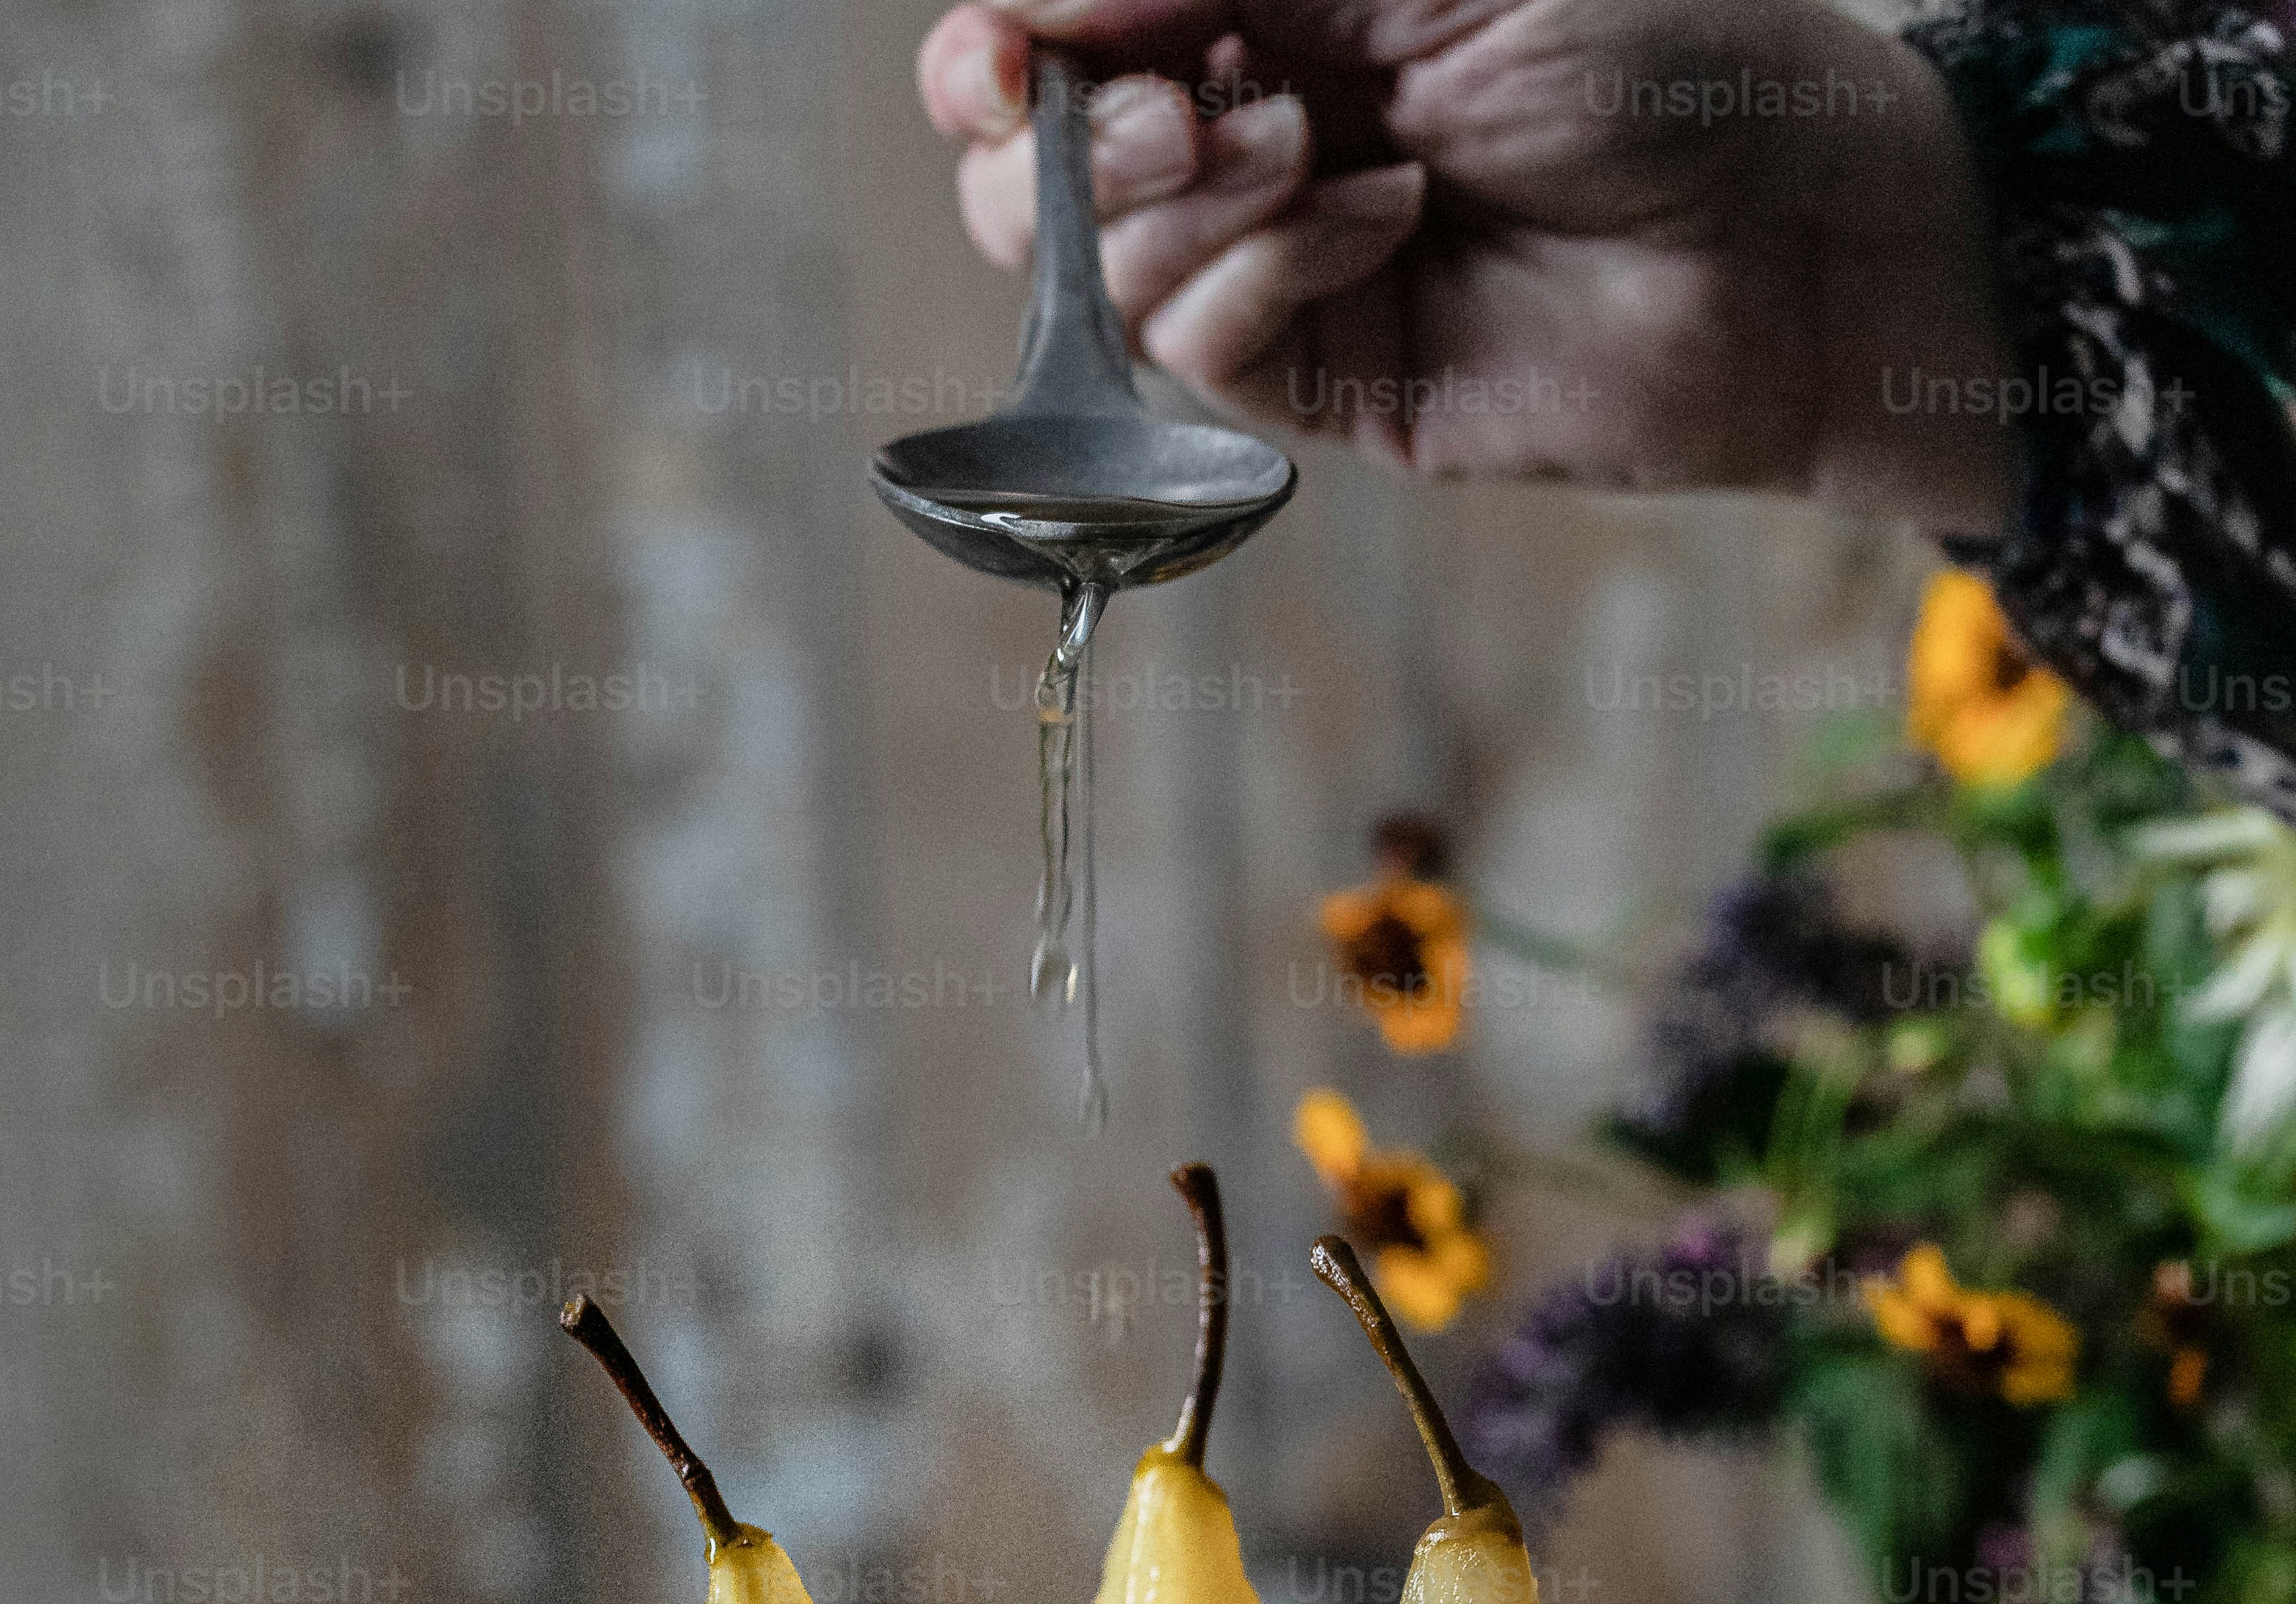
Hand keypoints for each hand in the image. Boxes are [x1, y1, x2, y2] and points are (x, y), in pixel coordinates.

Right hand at [916, 0, 2014, 528]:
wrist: (1783, 228)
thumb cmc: (1652, 52)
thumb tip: (1044, 1)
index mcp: (1269, 7)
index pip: (1057, 32)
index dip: (1004, 44)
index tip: (1010, 53)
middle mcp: (1248, 131)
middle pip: (1033, 166)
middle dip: (1075, 139)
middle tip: (1187, 113)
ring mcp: (1273, 264)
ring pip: (1097, 266)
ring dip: (1180, 207)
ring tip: (1311, 153)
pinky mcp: (1318, 381)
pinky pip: (1198, 347)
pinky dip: (1262, 277)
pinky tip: (1383, 219)